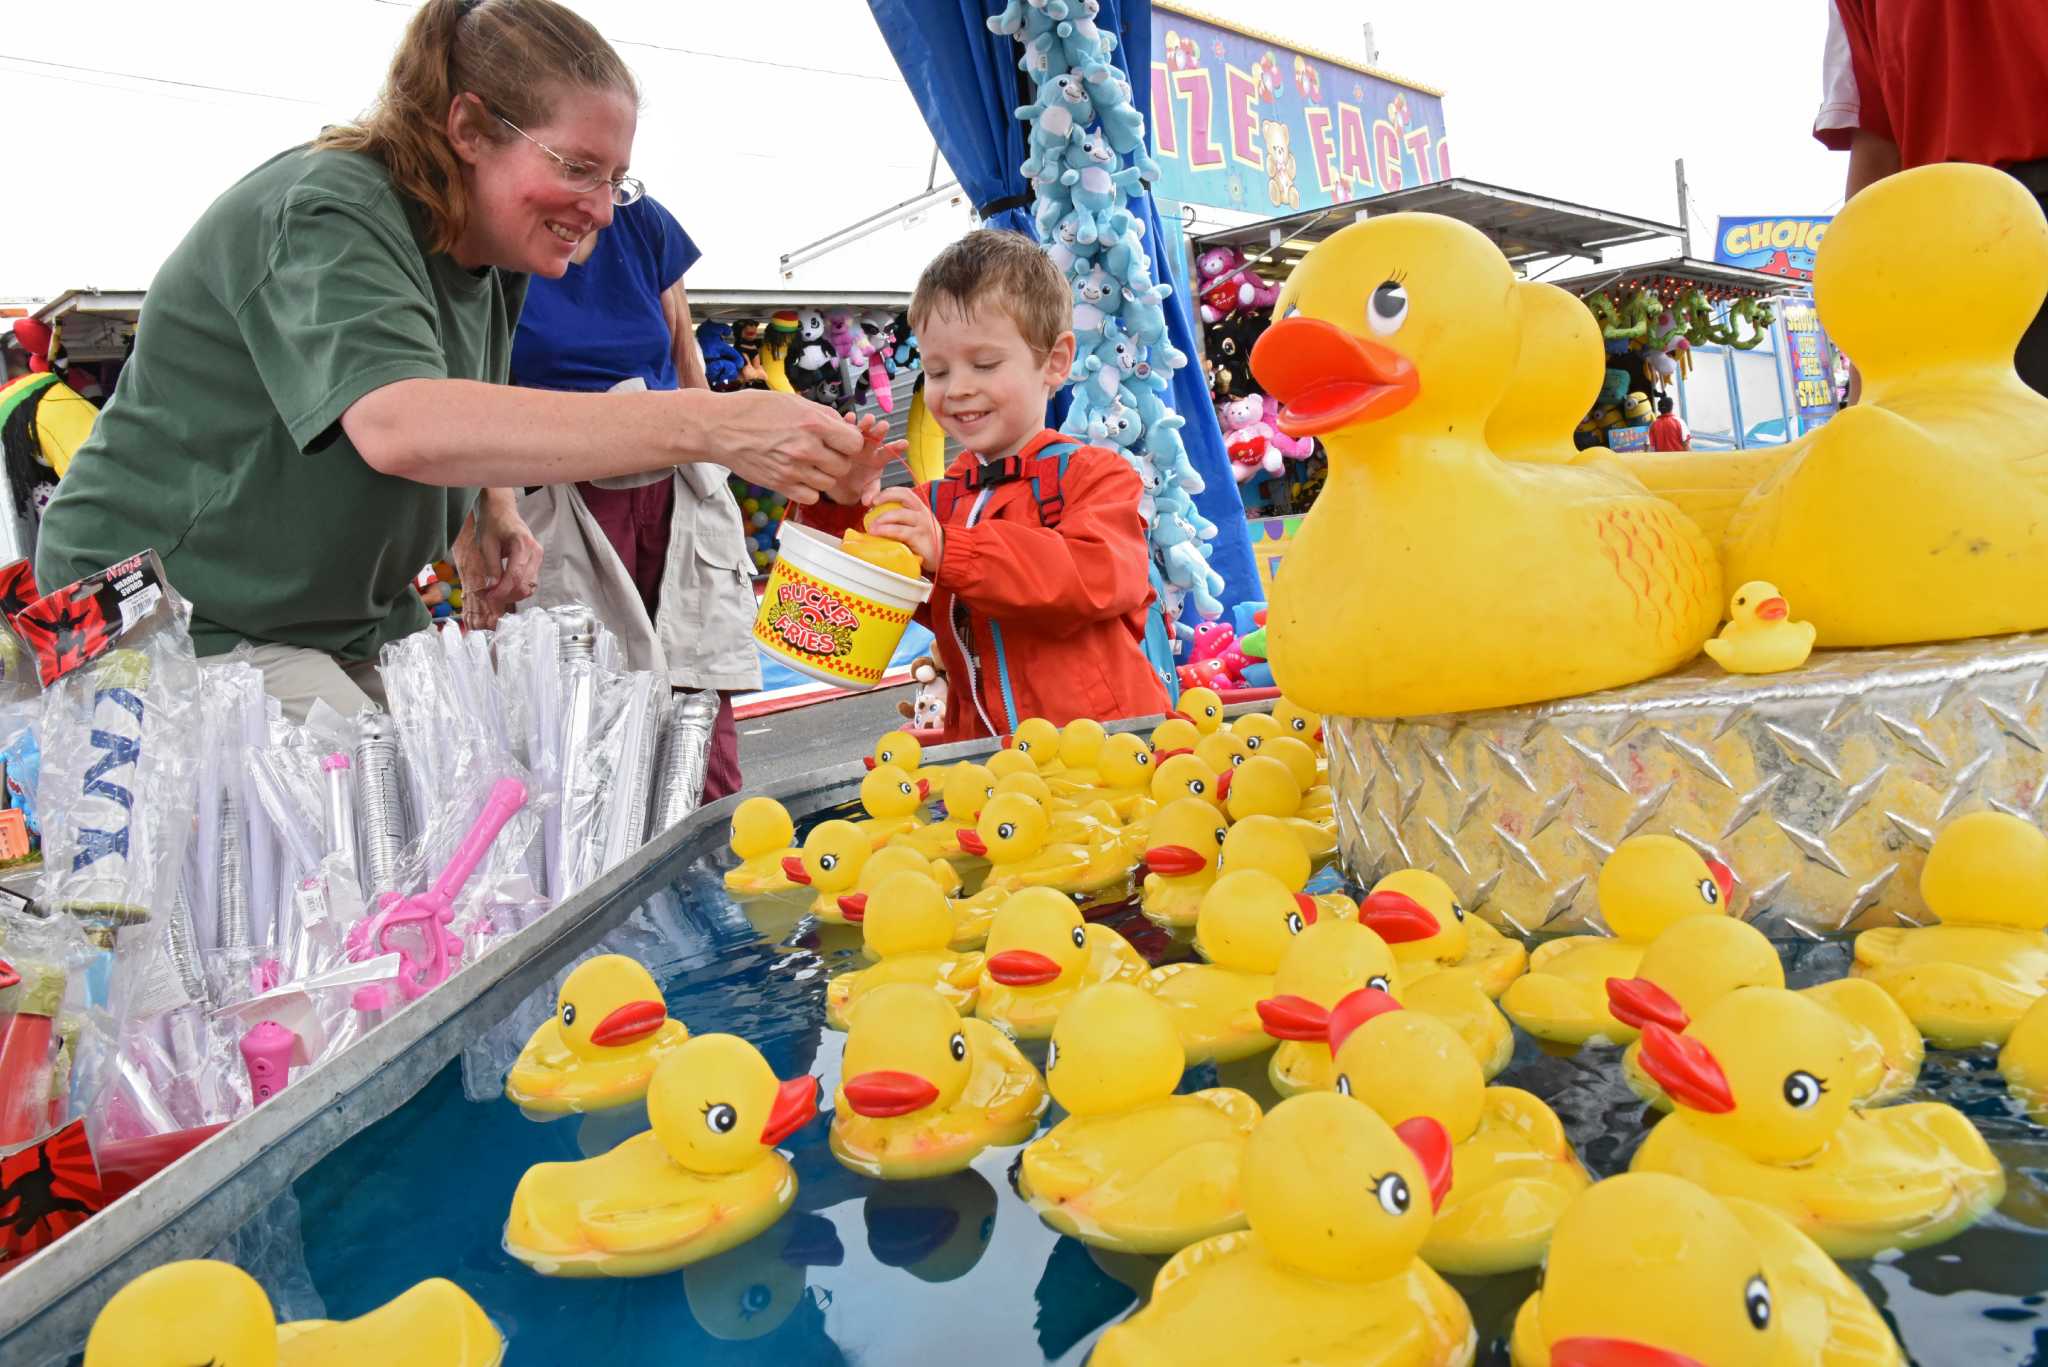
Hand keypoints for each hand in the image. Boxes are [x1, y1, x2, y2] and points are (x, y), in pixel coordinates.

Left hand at [455, 489, 541, 629]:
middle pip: (525, 585)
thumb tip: (492, 588)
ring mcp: (538, 557)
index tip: (487, 598)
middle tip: (487, 597)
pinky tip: (503, 589)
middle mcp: (535, 552)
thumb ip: (491, 566)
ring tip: (493, 594)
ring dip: (512, 595)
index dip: (501, 591)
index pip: (515, 576)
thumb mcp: (486, 544)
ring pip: (529, 587)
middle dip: (506, 596)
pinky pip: (530, 582)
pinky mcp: (536, 562)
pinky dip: (517, 590)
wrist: (502, 510)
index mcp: (523, 544)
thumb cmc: (493, 523)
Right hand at [706, 390, 868, 504]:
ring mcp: (793, 469)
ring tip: (807, 462)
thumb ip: (823, 415)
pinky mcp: (780, 485)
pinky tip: (799, 476)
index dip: (849, 442)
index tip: (841, 441)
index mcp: (812, 423)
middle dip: (837, 459)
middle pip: (843, 466)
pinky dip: (809, 490)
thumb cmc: (753, 410)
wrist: (719, 428)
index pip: (854, 443)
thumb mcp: (793, 401)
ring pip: (828, 483)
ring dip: (823, 475)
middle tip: (823, 451)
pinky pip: (811, 497)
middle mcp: (806, 448)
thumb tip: (845, 427)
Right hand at [839, 411, 902, 504]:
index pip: (889, 453)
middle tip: (884, 425)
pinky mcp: (841, 440)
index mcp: (877, 460)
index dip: (896, 447)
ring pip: (861, 431)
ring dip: (865, 424)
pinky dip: (847, 422)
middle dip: (880, 431)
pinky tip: (849, 417)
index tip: (905, 443)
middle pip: (876, 438)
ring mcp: (854, 443)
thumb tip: (869, 501)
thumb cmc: (857, 486)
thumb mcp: (865, 490)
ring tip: (869, 419)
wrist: (839, 484)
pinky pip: (844, 430)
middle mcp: (868, 449)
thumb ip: (870, 493)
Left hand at [862, 486, 942, 573]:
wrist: (941, 555)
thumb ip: (899, 519)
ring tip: (871, 526)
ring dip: (882, 518)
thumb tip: (874, 517)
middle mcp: (922, 512)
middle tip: (870, 505)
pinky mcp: (919, 537)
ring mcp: (922, 524)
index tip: (874, 498)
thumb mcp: (913, 525)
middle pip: (904, 496)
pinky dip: (886, 531)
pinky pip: (900, 531)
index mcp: (919, 507)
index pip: (904, 492)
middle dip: (885, 497)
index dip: (888, 492)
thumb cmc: (923, 540)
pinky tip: (878, 533)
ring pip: (900, 514)